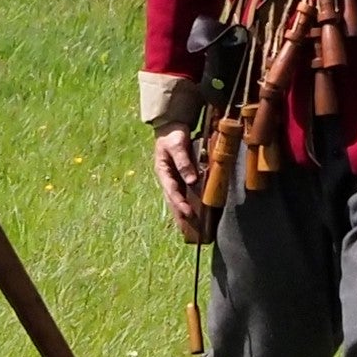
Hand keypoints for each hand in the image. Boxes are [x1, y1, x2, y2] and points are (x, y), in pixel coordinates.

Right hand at [151, 124, 216, 240]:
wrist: (171, 125)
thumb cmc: (172, 134)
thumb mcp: (176, 145)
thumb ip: (183, 162)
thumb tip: (192, 180)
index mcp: (162, 171)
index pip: (171, 190)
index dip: (179, 202)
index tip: (188, 213)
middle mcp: (167, 177)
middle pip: (172, 199)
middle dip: (179, 214)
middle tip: (188, 231)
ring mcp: (173, 177)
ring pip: (177, 198)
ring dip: (182, 212)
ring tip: (189, 227)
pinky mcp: (180, 176)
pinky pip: (184, 192)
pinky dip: (188, 202)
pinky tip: (194, 211)